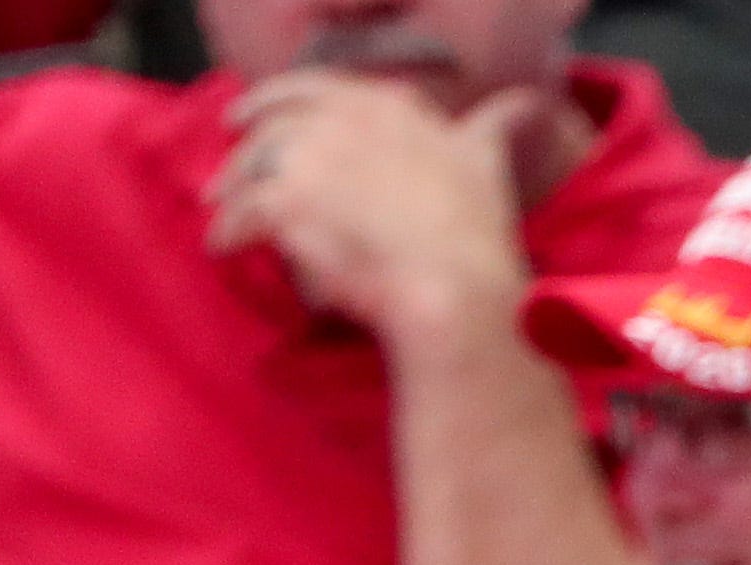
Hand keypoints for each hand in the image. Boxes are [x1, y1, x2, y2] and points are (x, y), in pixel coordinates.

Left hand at [206, 70, 542, 340]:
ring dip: (232, 191)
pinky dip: (230, 231)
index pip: (313, 88)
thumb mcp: (488, 163)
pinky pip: (242, 214)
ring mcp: (308, 158)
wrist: (454, 289)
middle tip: (227, 172)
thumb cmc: (475, 233)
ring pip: (251, 167)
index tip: (254, 114)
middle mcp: (338, 120)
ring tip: (221, 217)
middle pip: (271, 126)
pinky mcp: (283, 204)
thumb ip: (495, 126)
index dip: (278, 99)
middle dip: (244, 148)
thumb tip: (529, 103)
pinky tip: (226, 246)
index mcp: (383, 107)